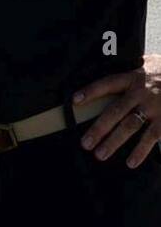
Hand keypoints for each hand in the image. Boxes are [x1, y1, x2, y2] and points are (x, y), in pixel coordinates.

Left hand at [75, 54, 160, 168]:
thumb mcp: (149, 63)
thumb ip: (132, 70)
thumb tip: (110, 68)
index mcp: (134, 78)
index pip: (108, 83)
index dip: (91, 91)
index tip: (74, 101)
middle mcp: (141, 93)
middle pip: (115, 111)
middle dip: (98, 128)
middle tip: (85, 143)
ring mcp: (154, 108)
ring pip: (130, 126)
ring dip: (114, 142)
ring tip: (100, 155)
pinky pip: (151, 137)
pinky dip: (141, 151)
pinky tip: (131, 162)